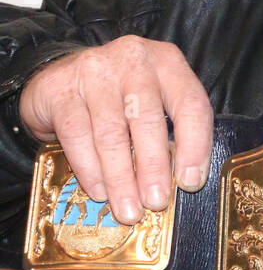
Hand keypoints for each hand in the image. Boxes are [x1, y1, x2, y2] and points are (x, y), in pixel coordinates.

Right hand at [19, 36, 213, 223]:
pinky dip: (90, 168)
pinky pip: (77, 134)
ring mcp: (94, 71)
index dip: (195, 147)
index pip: (191, 105)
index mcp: (168, 64)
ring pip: (111, 132)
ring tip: (128, 209)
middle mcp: (134, 60)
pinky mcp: (60, 89)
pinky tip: (99, 190)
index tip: (190, 183)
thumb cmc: (120, 98)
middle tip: (156, 202)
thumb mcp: (154, 102)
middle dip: (154, 168)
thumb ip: (171, 132)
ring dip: (121, 178)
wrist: (62, 78)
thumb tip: (182, 185)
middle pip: (149, 120)